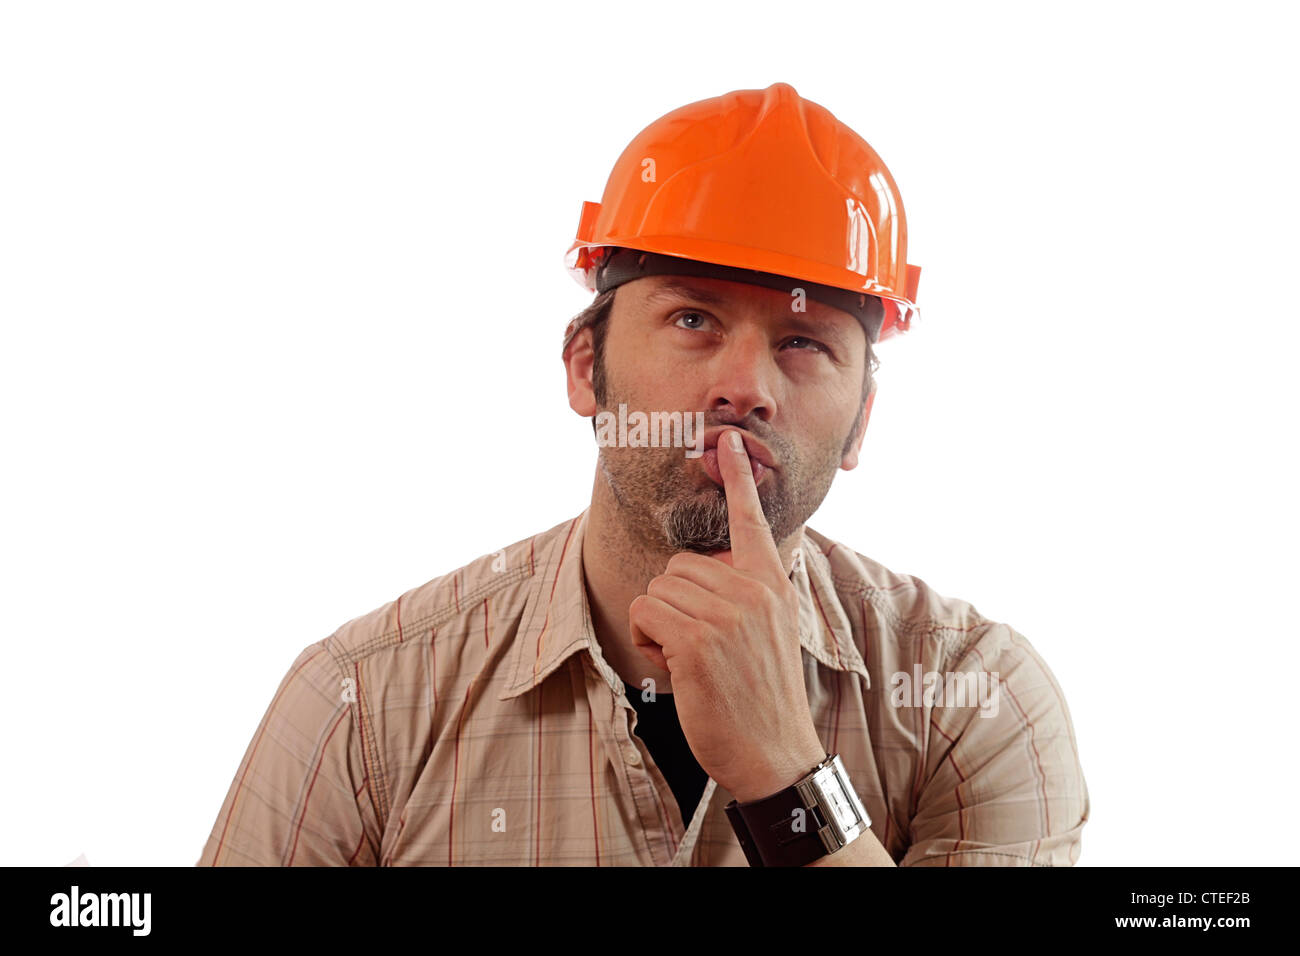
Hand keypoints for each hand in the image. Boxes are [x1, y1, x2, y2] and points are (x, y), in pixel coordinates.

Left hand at [628, 428, 825, 802]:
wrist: (775, 753)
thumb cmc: (762, 697)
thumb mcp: (771, 632)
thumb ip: (746, 594)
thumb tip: (702, 572)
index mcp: (773, 584)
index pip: (752, 521)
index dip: (740, 479)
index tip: (729, 441)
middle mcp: (753, 591)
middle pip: (678, 566)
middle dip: (674, 605)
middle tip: (699, 647)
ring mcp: (727, 614)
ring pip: (657, 589)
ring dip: (659, 626)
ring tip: (692, 661)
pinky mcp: (699, 641)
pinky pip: (645, 613)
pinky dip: (649, 642)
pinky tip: (676, 669)